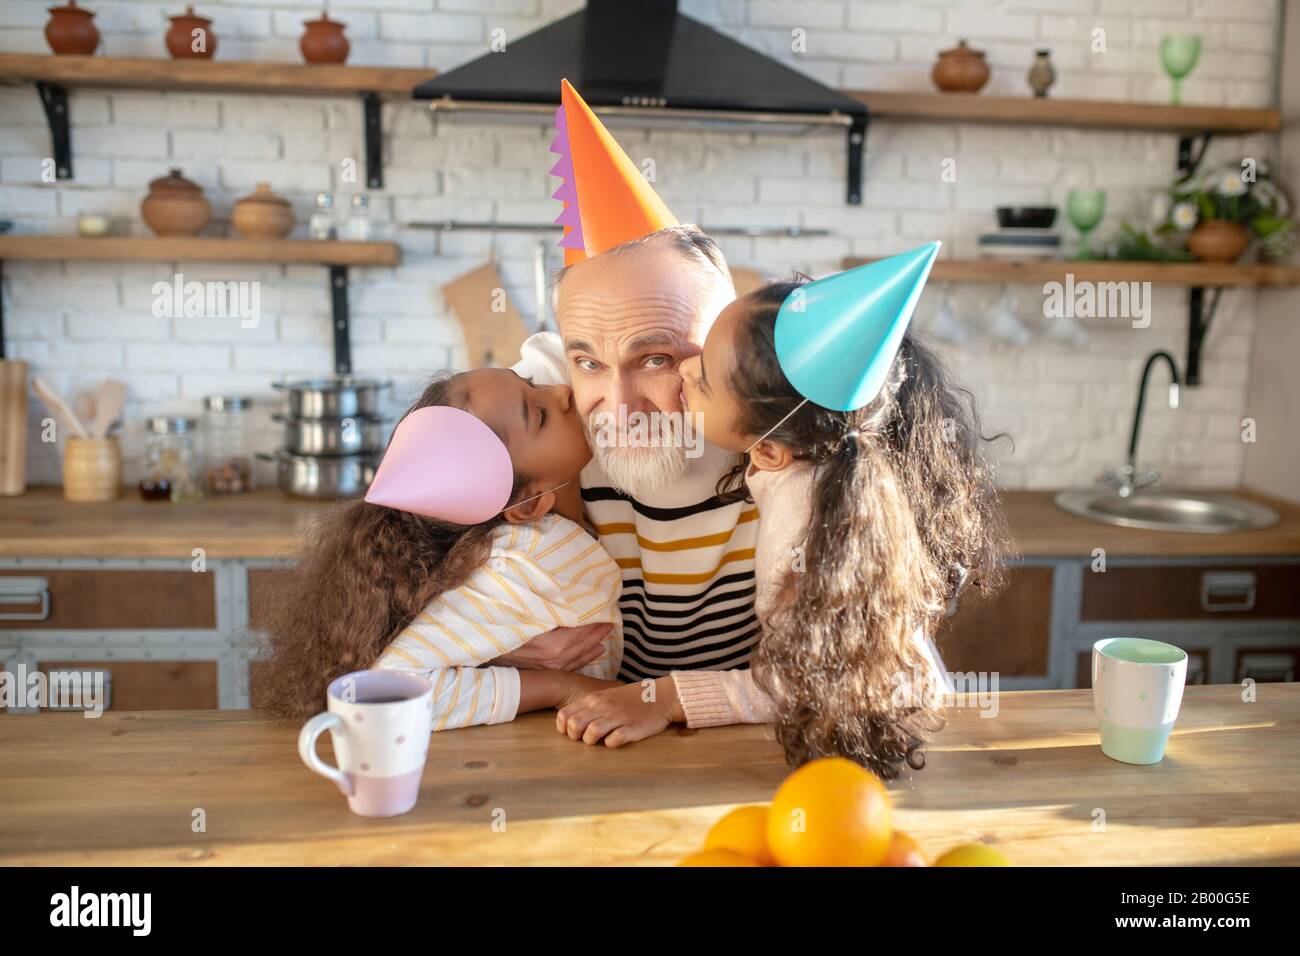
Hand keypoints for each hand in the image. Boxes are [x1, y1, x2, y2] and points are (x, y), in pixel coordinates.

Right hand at [489, 623, 610, 671]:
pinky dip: (584, 658)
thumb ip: (553, 612)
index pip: (581, 632)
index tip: (606, 612)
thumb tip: (571, 603)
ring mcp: (550, 667)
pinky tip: (593, 653)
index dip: (594, 622)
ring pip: (579, 657)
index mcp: (554, 645)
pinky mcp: (545, 670)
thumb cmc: (507, 629)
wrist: (487, 650)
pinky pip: (570, 665)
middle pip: (583, 645)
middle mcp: (555, 659)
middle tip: (610, 623)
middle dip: (597, 633)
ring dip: (593, 646)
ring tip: (604, 638)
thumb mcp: (531, 616)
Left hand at [555, 678, 678, 747]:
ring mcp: (617, 717)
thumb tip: (571, 723)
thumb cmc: (632, 699)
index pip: (565, 714)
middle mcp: (603, 707)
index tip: (572, 733)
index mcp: (594, 699)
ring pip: (591, 732)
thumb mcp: (607, 696)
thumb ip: (590, 707)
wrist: (662, 696)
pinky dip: (611, 744)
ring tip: (598, 741)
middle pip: (574, 724)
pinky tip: (615, 740)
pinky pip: (614, 740)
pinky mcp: (632, 728)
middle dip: (575, 737)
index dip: (563, 728)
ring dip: (591, 741)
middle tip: (584, 739)